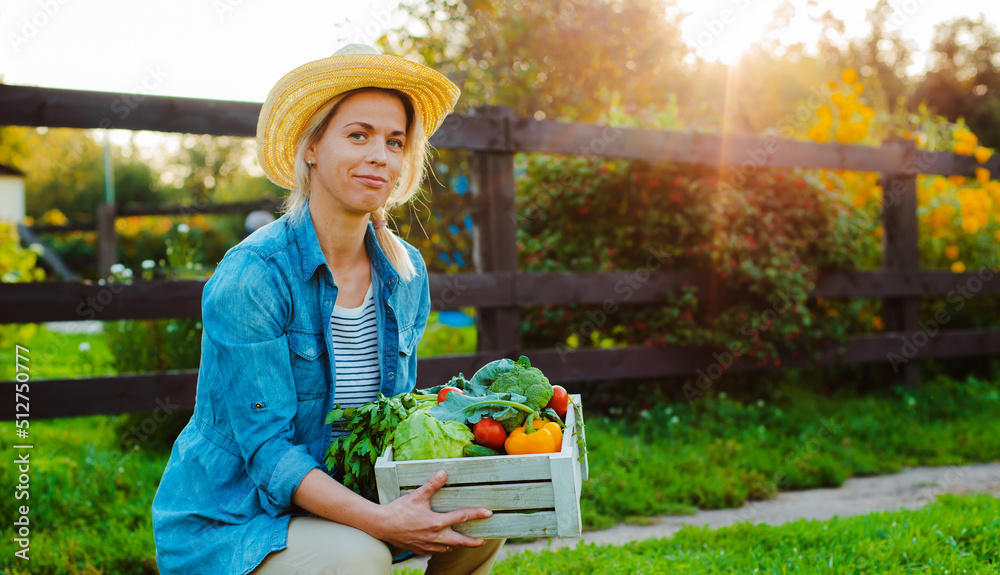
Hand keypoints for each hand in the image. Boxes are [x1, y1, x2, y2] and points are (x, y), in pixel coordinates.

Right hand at [374, 470, 491, 553]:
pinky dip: (441, 548)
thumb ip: (432, 485)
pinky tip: (441, 543)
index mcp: (436, 523)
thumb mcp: (417, 495)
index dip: (477, 514)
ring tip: (462, 541)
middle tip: (483, 541)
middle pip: (460, 541)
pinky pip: (435, 551)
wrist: (382, 526)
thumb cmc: (399, 510)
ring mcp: (427, 545)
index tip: (488, 513)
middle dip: (473, 542)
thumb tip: (443, 473)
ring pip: (447, 548)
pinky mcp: (420, 550)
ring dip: (456, 544)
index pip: (461, 517)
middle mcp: (435, 537)